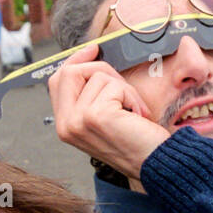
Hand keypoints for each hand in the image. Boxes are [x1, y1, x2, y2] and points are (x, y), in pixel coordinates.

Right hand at [47, 43, 169, 180]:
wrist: (155, 163)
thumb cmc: (136, 140)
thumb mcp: (103, 116)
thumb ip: (89, 95)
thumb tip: (89, 57)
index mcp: (64, 125)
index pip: (57, 81)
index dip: (75, 61)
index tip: (93, 49)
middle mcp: (65, 125)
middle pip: (70, 72)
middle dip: (101, 70)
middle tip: (123, 88)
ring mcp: (77, 121)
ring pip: (97, 76)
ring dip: (123, 87)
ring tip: (133, 110)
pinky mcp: (95, 116)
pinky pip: (113, 84)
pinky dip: (131, 95)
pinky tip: (137, 115)